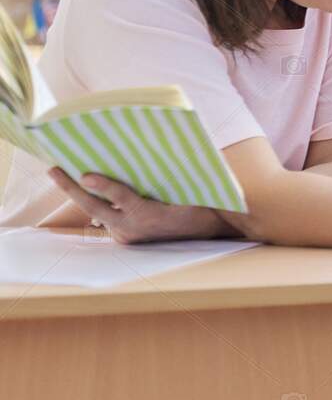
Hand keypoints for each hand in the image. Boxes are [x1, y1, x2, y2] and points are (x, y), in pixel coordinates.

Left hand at [46, 169, 227, 243]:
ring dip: (80, 195)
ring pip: (97, 212)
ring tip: (63, 175)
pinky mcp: (125, 238)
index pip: (122, 197)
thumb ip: (159, 180)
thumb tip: (135, 161)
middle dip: (71, 188)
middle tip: (53, 169)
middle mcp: (133, 228)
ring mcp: (127, 235)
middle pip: (95, 207)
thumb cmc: (200, 205)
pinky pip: (106, 218)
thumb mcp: (186, 190)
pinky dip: (97, 204)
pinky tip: (86, 190)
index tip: (85, 174)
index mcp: (150, 215)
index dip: (103, 186)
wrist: (210, 232)